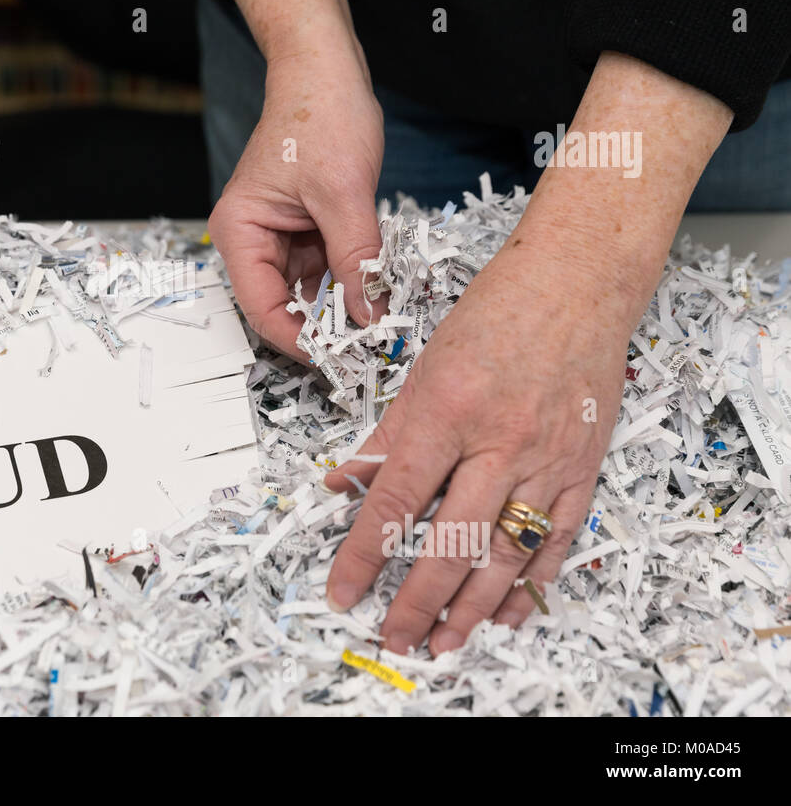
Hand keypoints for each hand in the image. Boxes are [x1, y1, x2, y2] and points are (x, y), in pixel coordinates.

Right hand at [208, 46, 386, 357]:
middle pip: (283, 305)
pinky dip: (352, 282)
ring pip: (311, 292)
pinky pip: (329, 271)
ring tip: (378, 322)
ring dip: (343, 307)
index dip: (299, 339)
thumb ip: (356, 259)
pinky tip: (377, 291)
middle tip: (365, 347)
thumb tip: (369, 315)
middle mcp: (254, 239)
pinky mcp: (308, 231)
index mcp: (240, 231)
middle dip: (324, 327)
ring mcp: (282, 237)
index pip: (261, 307)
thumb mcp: (344, 195)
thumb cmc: (319, 115)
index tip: (338, 359)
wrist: (327, 72)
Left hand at [320, 50, 734, 655]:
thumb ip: (386, 435)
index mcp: (446, 412)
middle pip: (451, 544)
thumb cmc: (496, 313)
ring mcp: (547, 459)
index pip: (394, 502)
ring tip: (443, 642)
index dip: (363, 555)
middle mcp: (499, 443)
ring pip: (504, 555)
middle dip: (416, 601)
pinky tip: (507, 611)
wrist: (578, 284)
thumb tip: (343, 484)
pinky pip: (556, 539)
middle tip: (393, 637)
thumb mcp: (424, 368)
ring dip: (471, 608)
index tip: (342, 591)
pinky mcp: (583, 467)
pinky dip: (531, 582)